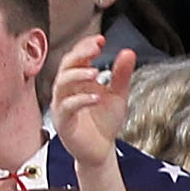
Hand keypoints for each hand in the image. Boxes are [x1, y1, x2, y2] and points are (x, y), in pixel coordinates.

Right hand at [49, 34, 133, 165]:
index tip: (100, 39)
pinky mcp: (64, 122)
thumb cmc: (104, 122)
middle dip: (79, 55)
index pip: (76, 57)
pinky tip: (96, 97)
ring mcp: (63, 106)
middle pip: (65, 66)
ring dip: (77, 76)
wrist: (101, 150)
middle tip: (96, 48)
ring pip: (61, 84)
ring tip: (95, 72)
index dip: (85, 46)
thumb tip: (127, 52)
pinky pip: (66, 107)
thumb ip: (121, 75)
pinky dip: (80, 100)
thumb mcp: (118, 95)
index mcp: (78, 82)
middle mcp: (67, 91)